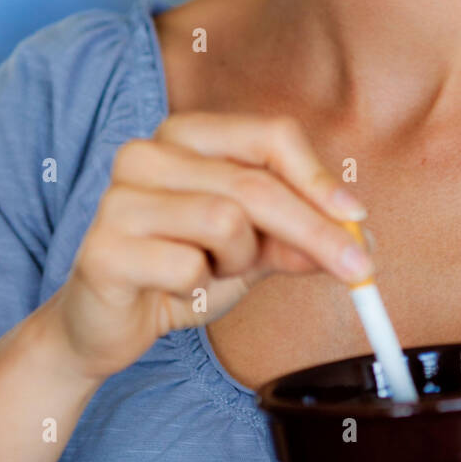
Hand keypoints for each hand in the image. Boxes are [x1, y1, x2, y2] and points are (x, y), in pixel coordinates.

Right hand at [47, 112, 371, 382]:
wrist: (103, 326)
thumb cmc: (178, 272)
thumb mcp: (249, 251)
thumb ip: (295, 237)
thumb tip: (355, 234)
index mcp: (186, 135)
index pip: (269, 135)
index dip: (318, 177)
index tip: (357, 217)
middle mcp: (147, 153)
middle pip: (255, 184)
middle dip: (314, 230)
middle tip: (357, 268)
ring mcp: (119, 197)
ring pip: (225, 222)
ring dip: (237, 263)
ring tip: (211, 274)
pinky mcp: (104, 247)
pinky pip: (187, 268)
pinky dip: (197, 291)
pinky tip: (172, 292)